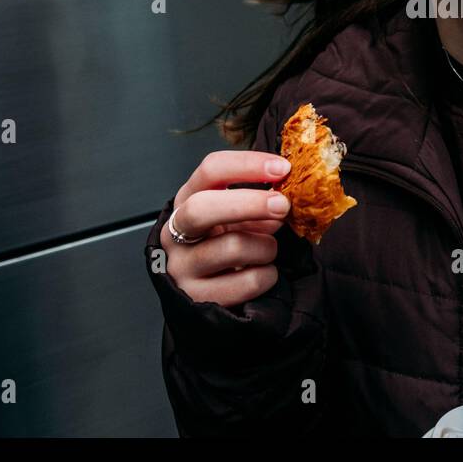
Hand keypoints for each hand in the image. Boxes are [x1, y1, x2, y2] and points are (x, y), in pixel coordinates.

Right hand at [159, 151, 291, 307]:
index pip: (211, 170)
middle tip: (283, 205)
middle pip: (203, 208)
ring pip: (232, 247)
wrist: (203, 293)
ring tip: (268, 250)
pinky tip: (262, 273)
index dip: (248, 165)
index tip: (282, 168)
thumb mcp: (233, 216)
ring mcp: (182, 266)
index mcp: (188, 199)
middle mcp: (176, 231)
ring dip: (266, 246)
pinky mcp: (197, 297)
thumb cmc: (222, 244)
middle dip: (250, 204)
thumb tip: (286, 194)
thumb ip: (254, 201)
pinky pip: (246, 282)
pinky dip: (267, 276)